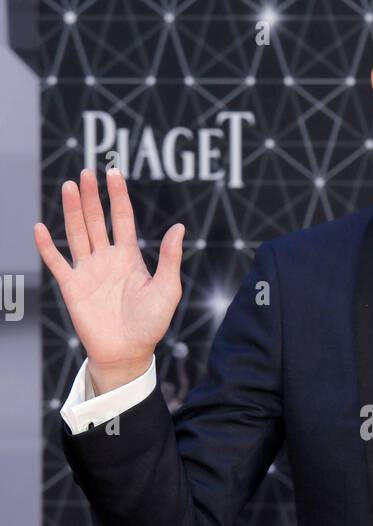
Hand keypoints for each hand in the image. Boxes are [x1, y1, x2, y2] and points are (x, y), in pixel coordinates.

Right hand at [34, 168, 183, 392]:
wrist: (128, 353)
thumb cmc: (151, 324)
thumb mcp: (168, 289)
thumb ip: (171, 258)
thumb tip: (179, 226)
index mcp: (130, 257)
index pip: (121, 218)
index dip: (117, 195)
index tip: (113, 172)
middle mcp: (106, 259)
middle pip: (96, 220)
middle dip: (90, 197)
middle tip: (86, 173)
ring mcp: (88, 271)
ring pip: (77, 234)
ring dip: (72, 211)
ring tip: (69, 187)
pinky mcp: (72, 287)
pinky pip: (57, 262)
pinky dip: (47, 246)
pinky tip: (40, 228)